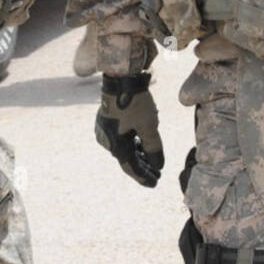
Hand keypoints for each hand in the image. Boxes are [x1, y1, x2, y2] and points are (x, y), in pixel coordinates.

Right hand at [95, 72, 164, 186]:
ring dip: (138, 155)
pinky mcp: (106, 122)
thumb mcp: (149, 127)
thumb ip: (154, 148)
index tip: (155, 183)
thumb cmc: (136, 103)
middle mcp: (107, 141)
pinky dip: (132, 144)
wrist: (121, 79)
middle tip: (157, 174)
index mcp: (116, 146)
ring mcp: (105, 131)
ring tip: (152, 161)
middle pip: (127, 159)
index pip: (131, 167)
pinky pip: (120, 138)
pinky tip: (142, 145)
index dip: (144, 177)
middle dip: (143, 167)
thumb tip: (158, 165)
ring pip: (124, 148)